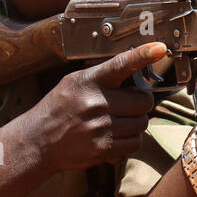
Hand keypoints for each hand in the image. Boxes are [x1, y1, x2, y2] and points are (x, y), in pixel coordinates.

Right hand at [32, 42, 164, 170]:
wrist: (37, 140)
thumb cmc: (60, 108)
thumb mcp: (74, 82)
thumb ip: (103, 76)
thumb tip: (136, 70)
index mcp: (90, 80)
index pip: (121, 64)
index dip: (142, 55)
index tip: (160, 48)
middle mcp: (97, 102)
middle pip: (144, 101)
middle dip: (139, 104)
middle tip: (126, 106)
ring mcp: (101, 126)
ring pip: (142, 123)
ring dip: (134, 124)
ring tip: (115, 123)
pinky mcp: (103, 148)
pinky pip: (135, 143)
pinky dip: (129, 141)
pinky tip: (114, 137)